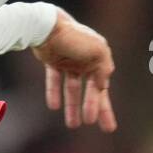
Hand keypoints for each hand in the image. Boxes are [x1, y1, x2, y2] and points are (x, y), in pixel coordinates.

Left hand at [32, 8, 116, 131]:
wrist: (46, 26)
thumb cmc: (74, 38)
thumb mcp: (97, 52)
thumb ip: (104, 70)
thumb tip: (104, 86)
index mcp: (99, 58)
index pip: (102, 87)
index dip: (103, 107)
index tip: (105, 125)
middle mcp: (85, 60)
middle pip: (90, 90)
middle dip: (93, 108)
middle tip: (93, 125)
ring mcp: (69, 61)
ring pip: (72, 88)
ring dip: (72, 106)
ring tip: (72, 125)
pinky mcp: (53, 61)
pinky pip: (55, 80)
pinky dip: (54, 93)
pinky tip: (54, 106)